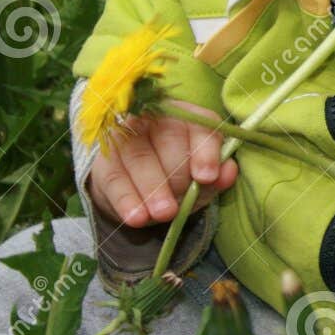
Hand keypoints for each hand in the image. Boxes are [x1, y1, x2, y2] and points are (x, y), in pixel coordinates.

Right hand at [86, 99, 238, 227]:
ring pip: (139, 157)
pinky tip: (137, 218)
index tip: (207, 177)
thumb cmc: (181, 173)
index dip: (205, 152)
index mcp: (189, 117)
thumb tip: (228, 173)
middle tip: (181, 204)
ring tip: (163, 214)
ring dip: (152, 188)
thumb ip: (219, 173)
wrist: (139, 183)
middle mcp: (157, 119)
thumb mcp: (203, 175)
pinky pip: (115, 178)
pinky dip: (127, 200)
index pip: (201, 126)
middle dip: (176, 175)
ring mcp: (127, 135)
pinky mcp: (105, 159)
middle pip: (168, 140)